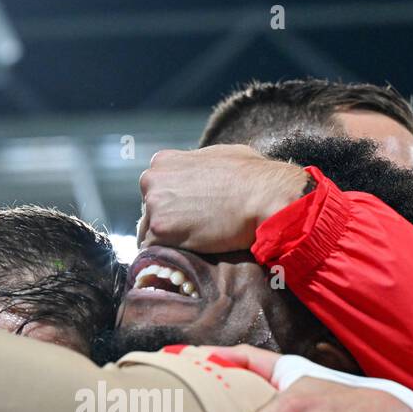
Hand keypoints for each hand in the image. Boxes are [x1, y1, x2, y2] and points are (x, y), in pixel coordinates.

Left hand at [136, 144, 307, 252]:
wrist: (263, 196)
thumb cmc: (252, 176)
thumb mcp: (220, 156)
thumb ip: (197, 166)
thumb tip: (200, 175)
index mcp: (163, 162)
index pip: (155, 191)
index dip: (171, 207)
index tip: (187, 217)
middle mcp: (151, 180)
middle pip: (149, 212)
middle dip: (166, 223)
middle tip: (191, 234)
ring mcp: (153, 206)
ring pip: (148, 233)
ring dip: (166, 242)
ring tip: (192, 247)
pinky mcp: (160, 231)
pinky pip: (153, 251)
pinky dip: (167, 255)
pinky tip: (188, 254)